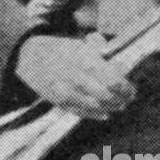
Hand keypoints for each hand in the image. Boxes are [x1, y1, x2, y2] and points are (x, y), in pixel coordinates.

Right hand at [14, 32, 136, 120]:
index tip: (131, 90)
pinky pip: (80, 111)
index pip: (114, 81)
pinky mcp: (58, 101)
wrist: (28, 55)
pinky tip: (104, 114)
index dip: (126, 89)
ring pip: (95, 106)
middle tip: (127, 100)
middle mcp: (78, 77)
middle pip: (107, 96)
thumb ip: (102, 56)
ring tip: (117, 107)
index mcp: (86, 60)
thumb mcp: (82, 44)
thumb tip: (120, 68)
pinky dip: (94, 115)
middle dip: (120, 100)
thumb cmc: (59, 48)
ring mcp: (67, 91)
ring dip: (109, 108)